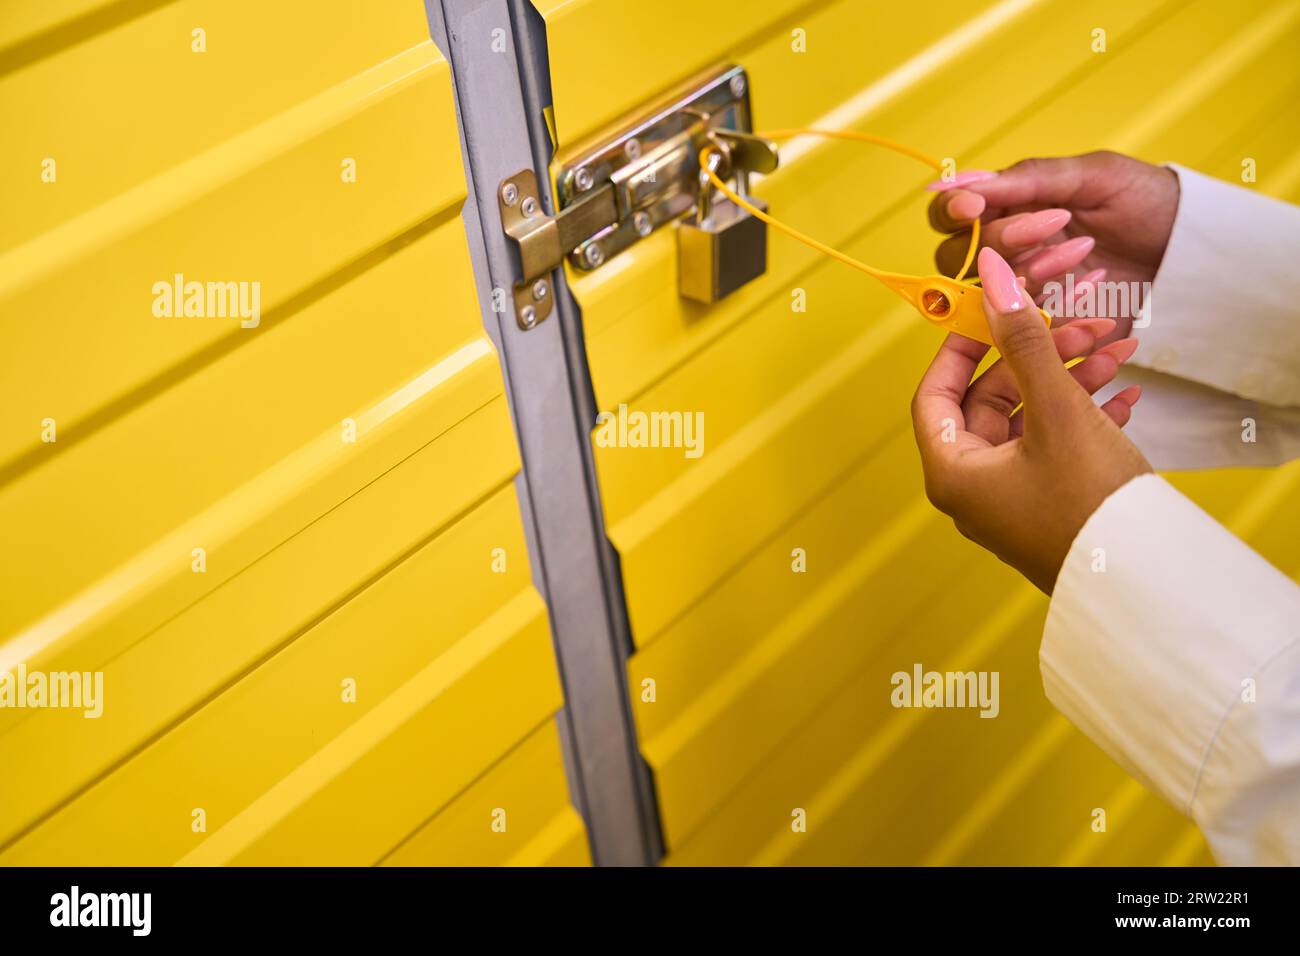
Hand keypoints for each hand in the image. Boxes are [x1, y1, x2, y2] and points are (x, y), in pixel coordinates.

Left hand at [911, 247, 1152, 593]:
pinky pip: (1059, 447)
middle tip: (1083, 324)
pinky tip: (1127, 393)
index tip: (993, 310)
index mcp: (953, 471)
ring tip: (1119, 349)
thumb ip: (1025, 341)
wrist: (1147, 583)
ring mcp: (1014, 500)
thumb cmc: (1089, 505)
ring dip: (1072, 380)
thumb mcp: (1057, 410)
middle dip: (1038, 357)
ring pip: (1032, 420)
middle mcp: (974, 489)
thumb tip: (994, 278)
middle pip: (991, 401)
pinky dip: (1087, 415)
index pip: (936, 393)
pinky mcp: (1052, 507)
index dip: (961, 346)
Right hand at [926, 152, 1178, 339]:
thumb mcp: (1090, 175)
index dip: (953, 213)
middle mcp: (1004, 251)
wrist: (1189, 247)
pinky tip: (1094, 284)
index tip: (973, 208)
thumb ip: (1025, 179)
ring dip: (1034, 272)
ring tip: (1086, 251)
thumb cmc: (1143, 200)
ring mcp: (1024, 291)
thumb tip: (959, 180)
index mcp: (1008, 207)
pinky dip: (1058, 304)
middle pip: (960, 258)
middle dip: (1003, 241)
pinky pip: (1027, 325)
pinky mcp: (1046, 325)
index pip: (950, 216)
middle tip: (1055, 223)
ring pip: (990, 294)